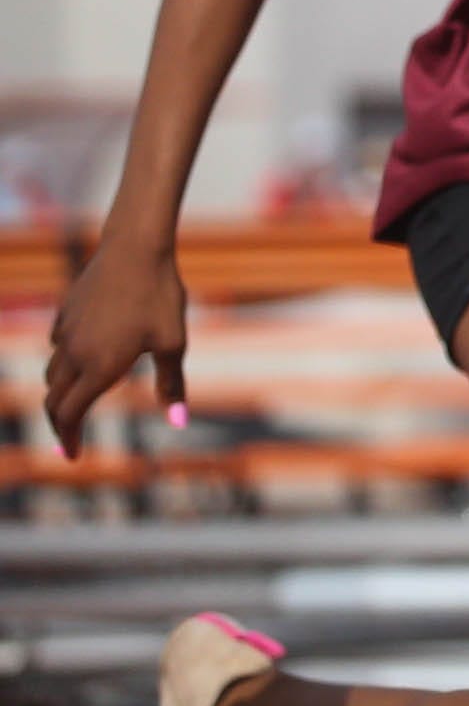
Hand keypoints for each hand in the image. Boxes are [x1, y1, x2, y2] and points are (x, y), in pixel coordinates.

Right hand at [44, 240, 189, 457]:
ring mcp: (65, 332)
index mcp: (98, 367)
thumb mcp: (173, 342)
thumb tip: (178, 422)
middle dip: (61, 424)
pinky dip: (64, 363)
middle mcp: (74, 354)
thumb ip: (171, 384)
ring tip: (77, 404)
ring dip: (61, 394)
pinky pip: (57, 346)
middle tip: (71, 438)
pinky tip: (82, 359)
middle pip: (53, 400)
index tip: (74, 456)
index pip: (69, 415)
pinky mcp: (64, 313)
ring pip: (53, 373)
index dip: (69, 439)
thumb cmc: (161, 296)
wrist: (136, 249)